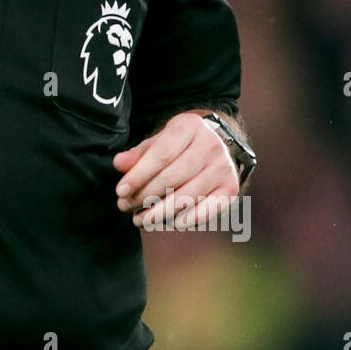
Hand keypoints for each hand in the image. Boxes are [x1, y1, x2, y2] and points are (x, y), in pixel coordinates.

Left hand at [112, 111, 239, 230]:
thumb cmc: (181, 143)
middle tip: (125, 207)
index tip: (120, 191)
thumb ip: (138, 153)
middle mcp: (211, 146)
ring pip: (186, 198)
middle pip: (171, 179)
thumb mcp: (159, 140)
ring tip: (140, 219)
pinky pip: (204, 212)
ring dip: (159, 214)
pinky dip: (183, 221)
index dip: (138, 176)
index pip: (161, 155)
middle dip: (144, 196)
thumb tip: (119, 164)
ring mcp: (224, 169)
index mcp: (190, 127)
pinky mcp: (230, 189)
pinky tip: (165, 223)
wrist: (220, 141)